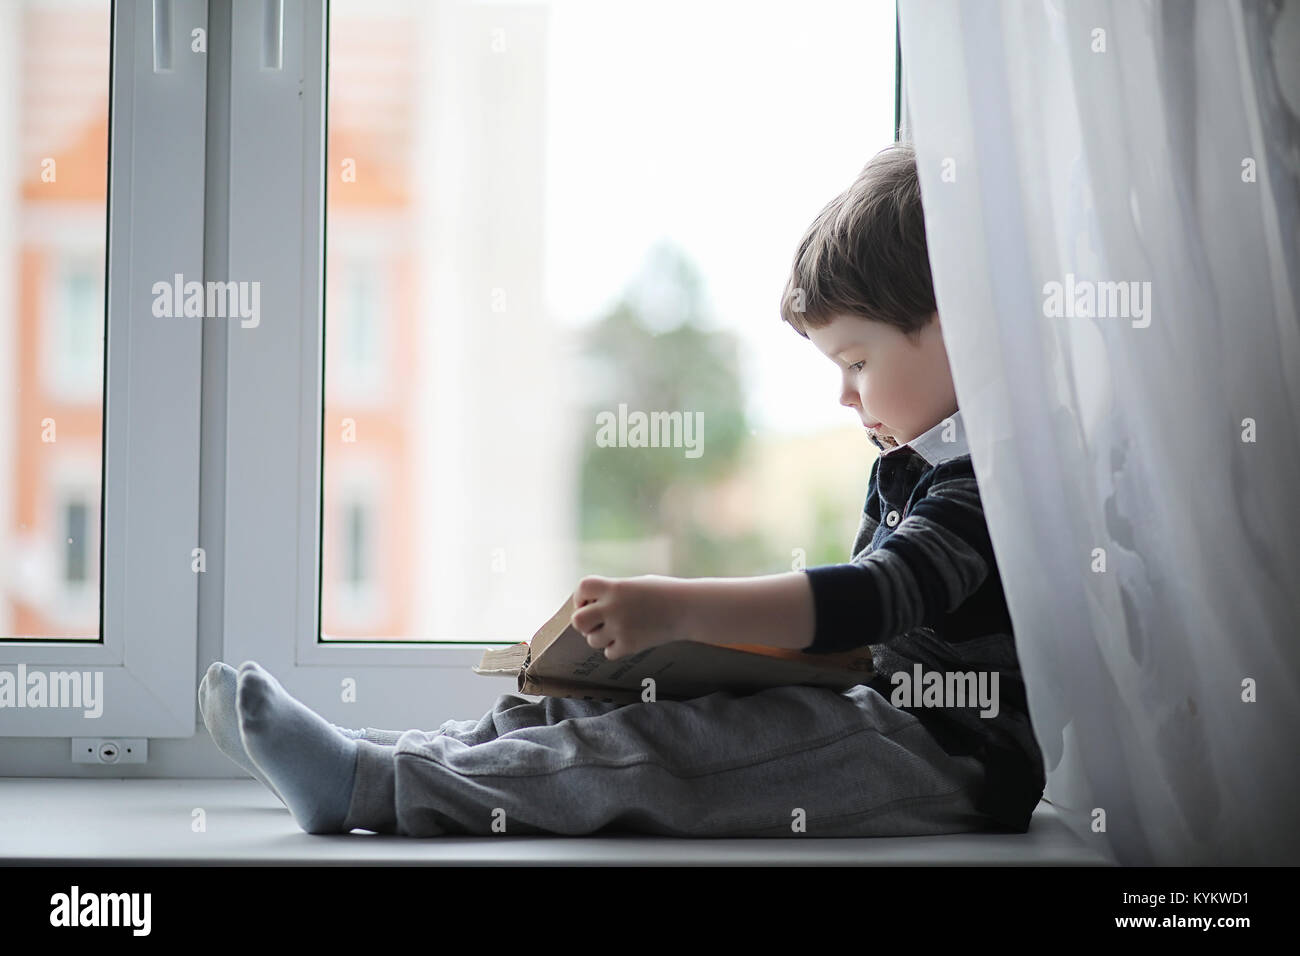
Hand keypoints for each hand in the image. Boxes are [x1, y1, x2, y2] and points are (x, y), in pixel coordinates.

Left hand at [570, 574, 692, 661]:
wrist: (688, 608)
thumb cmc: (663, 592)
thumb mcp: (635, 584)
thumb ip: (612, 593)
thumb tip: (588, 607)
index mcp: (615, 587)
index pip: (582, 588)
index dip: (581, 596)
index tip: (589, 601)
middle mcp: (614, 608)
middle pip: (578, 620)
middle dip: (584, 622)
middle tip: (596, 621)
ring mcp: (621, 628)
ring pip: (592, 640)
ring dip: (601, 637)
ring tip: (618, 629)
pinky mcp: (630, 645)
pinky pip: (609, 653)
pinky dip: (615, 648)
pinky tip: (629, 638)